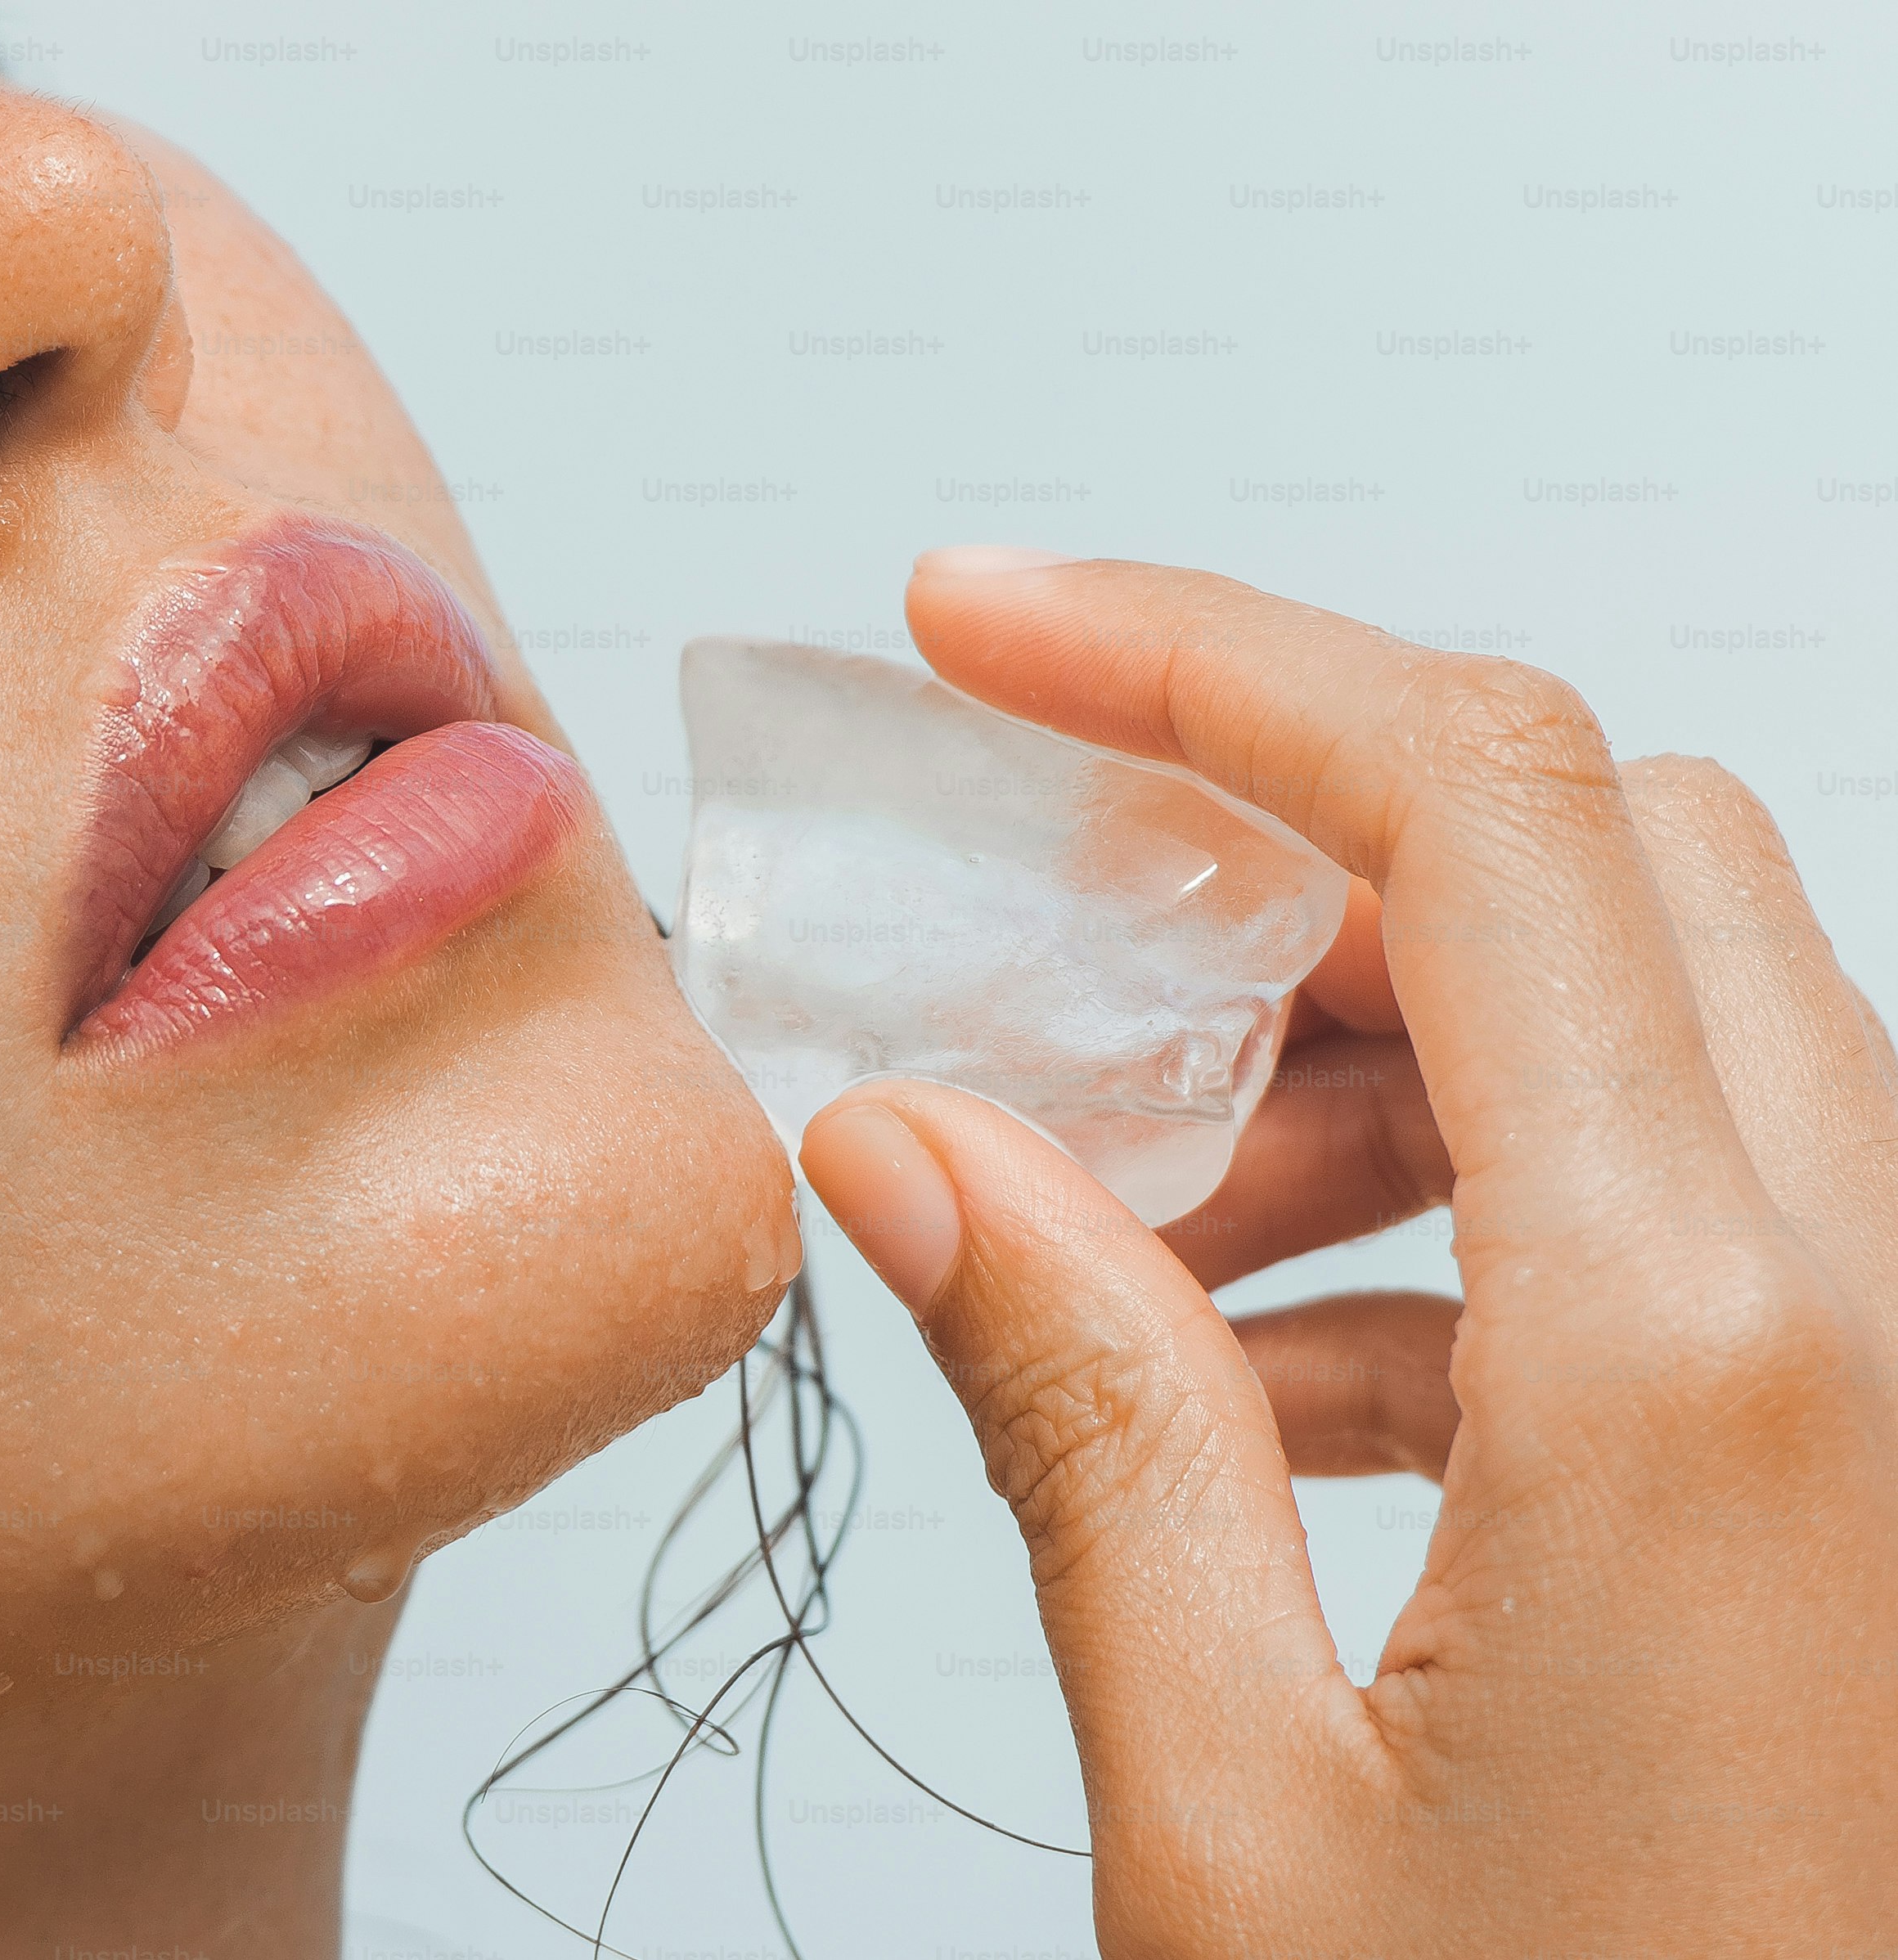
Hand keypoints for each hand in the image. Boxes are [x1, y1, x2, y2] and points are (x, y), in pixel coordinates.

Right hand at [802, 550, 1897, 1955]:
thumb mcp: (1237, 1821)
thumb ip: (1081, 1421)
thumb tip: (912, 1152)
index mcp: (1710, 1374)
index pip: (1467, 810)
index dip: (1200, 654)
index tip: (991, 619)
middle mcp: (1886, 1321)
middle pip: (1598, 855)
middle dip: (1286, 842)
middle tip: (1051, 937)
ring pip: (1669, 1014)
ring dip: (1377, 1045)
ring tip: (1146, 1208)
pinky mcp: (1897, 1469)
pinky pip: (1713, 1204)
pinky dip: (1480, 1208)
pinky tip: (1294, 1376)